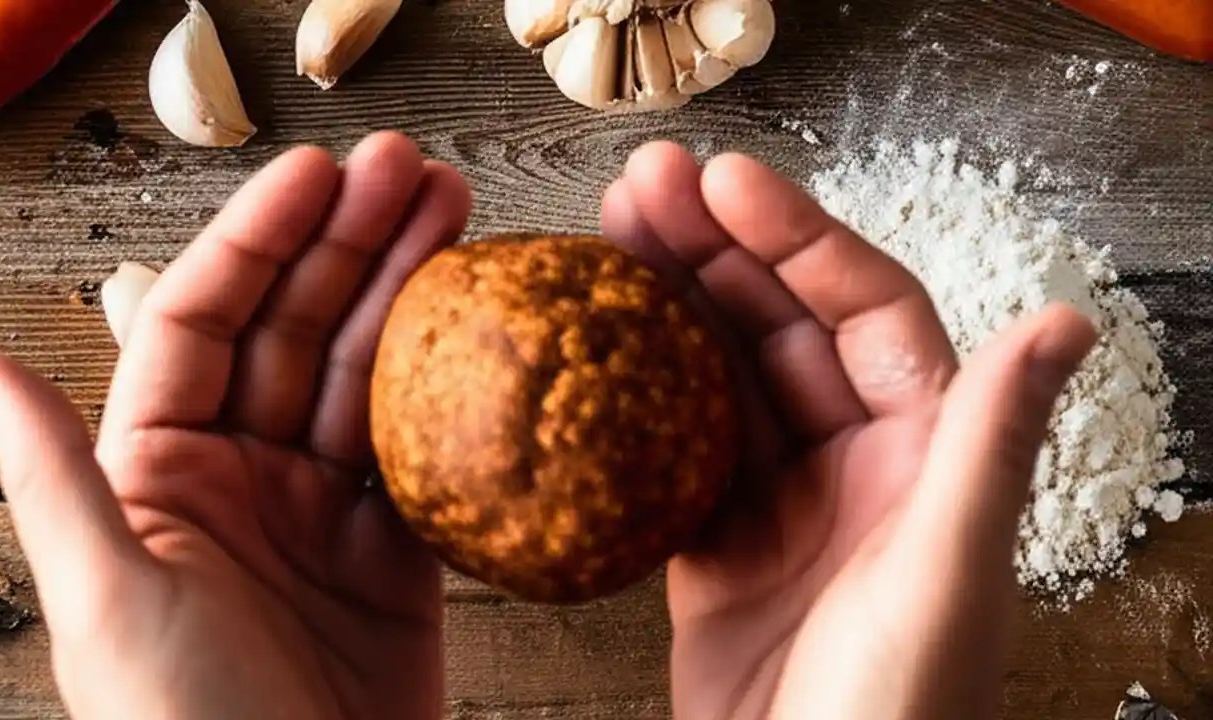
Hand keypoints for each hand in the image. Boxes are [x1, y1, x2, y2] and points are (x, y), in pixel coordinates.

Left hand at [0, 133, 470, 718]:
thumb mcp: (107, 600)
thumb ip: (55, 474)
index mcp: (160, 473)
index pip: (209, 323)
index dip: (262, 241)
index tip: (320, 177)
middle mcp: (241, 479)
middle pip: (299, 331)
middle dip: (353, 243)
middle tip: (415, 174)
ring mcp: (324, 513)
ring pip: (369, 376)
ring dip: (409, 294)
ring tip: (457, 217)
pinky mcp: (395, 554)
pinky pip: (426, 451)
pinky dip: (457, 391)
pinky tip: (482, 331)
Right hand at [601, 144, 1096, 719]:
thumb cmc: (893, 717)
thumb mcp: (945, 577)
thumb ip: (989, 446)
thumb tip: (1062, 322)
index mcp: (924, 455)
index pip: (864, 312)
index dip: (797, 239)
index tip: (726, 185)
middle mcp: (855, 466)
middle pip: (779, 328)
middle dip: (715, 249)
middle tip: (644, 188)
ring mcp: (780, 505)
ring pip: (718, 378)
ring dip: (667, 306)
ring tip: (607, 238)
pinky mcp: (715, 548)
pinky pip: (672, 449)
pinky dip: (631, 399)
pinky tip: (592, 352)